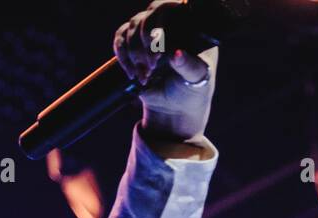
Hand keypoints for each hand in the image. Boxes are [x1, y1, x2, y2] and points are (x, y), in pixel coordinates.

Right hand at [112, 0, 218, 142]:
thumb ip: (189, 66)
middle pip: (149, 15)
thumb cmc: (193, 89)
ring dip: (135, 53)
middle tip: (152, 66)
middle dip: (146, 43)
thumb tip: (177, 54)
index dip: (161, 27)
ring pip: (133, 26)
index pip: (173, 9)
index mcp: (190, 25)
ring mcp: (150, 31)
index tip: (159, 53)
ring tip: (146, 77)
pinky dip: (123, 55)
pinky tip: (132, 73)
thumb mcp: (196, 79)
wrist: (175, 107)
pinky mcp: (134, 42)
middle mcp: (169, 23)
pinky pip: (120, 38)